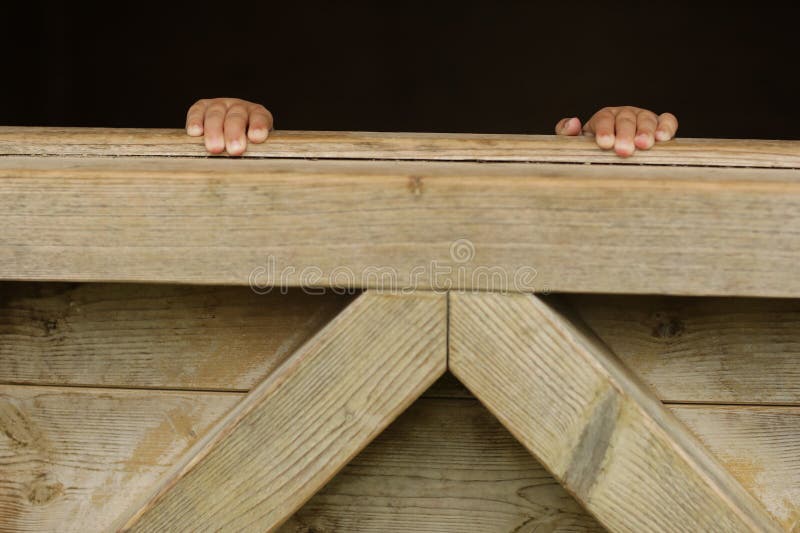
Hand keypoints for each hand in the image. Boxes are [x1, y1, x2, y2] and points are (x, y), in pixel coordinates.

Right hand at [186, 98, 273, 154]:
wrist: (228, 136)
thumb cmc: (246, 147)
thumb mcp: (255, 148)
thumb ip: (256, 153)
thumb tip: (252, 167)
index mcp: (257, 114)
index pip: (260, 117)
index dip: (258, 126)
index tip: (256, 138)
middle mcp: (238, 107)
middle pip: (236, 117)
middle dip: (234, 133)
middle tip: (235, 150)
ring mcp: (220, 105)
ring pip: (216, 114)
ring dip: (214, 131)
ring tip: (215, 148)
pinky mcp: (202, 107)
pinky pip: (197, 112)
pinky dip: (195, 121)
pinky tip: (195, 133)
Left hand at [555, 106, 678, 156]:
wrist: (614, 154)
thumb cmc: (593, 149)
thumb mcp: (577, 142)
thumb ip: (567, 133)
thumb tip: (573, 122)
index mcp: (604, 117)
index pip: (604, 119)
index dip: (605, 130)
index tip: (604, 143)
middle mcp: (624, 114)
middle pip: (626, 120)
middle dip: (625, 134)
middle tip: (623, 150)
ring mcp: (643, 118)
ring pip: (646, 119)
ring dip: (646, 131)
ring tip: (644, 145)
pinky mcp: (661, 125)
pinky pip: (667, 121)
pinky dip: (667, 126)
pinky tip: (663, 138)